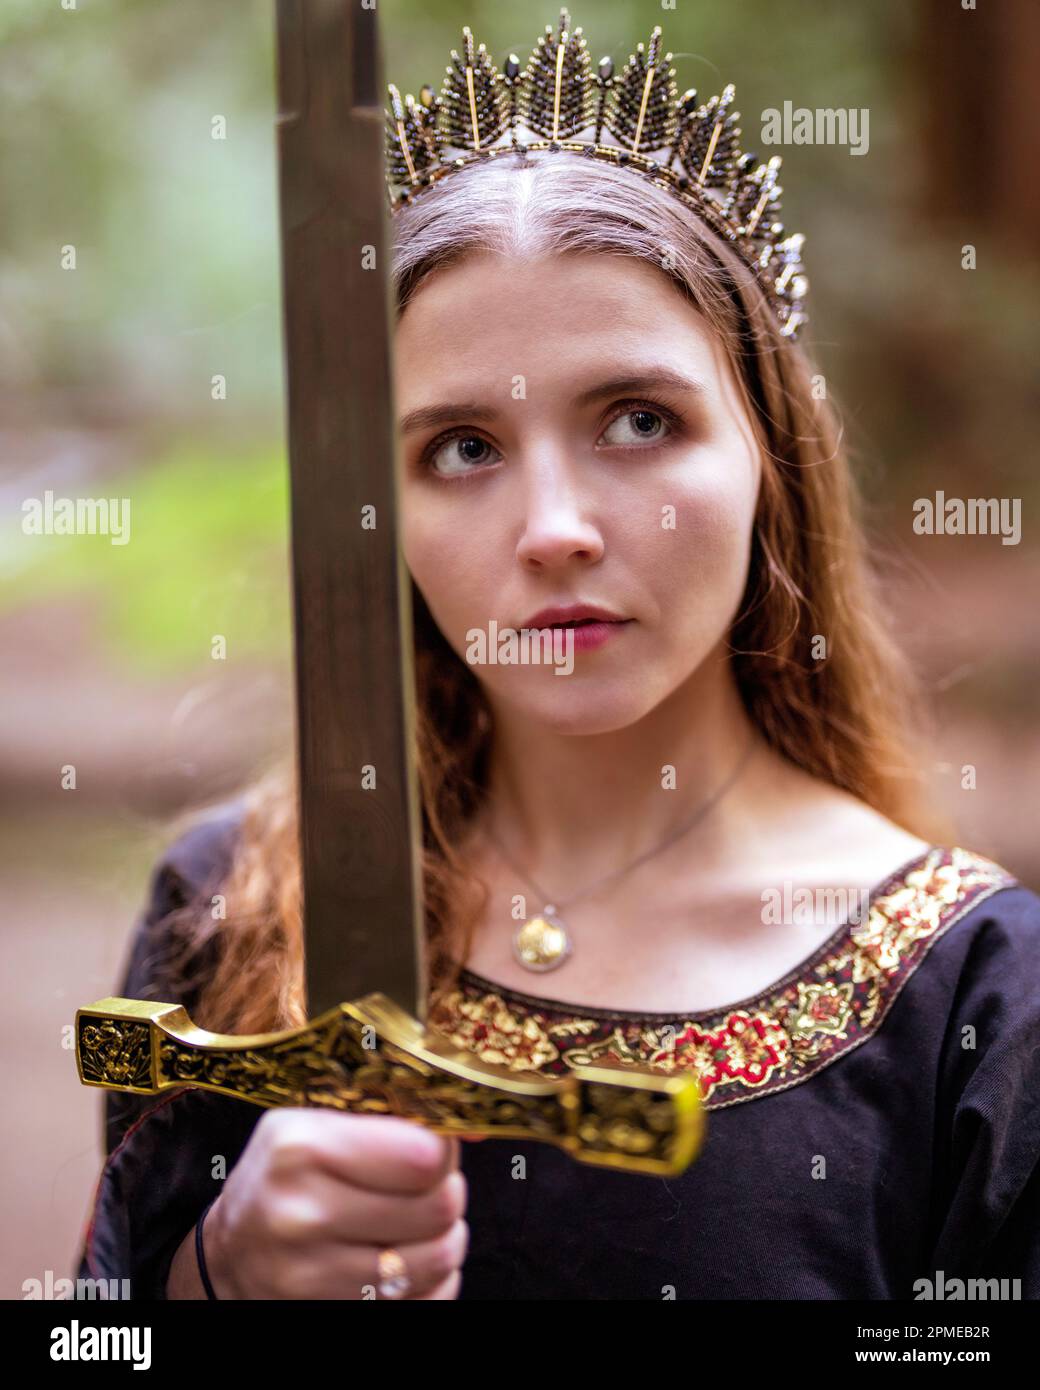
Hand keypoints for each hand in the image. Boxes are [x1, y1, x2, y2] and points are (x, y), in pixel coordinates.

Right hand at [201, 1110, 467, 1299]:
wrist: (227, 1257)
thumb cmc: (280, 1179)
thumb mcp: (311, 1125)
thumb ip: (385, 1117)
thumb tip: (473, 1126)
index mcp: (300, 1150)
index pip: (424, 1155)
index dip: (443, 1149)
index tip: (435, 1146)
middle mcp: (302, 1215)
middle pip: (438, 1208)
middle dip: (447, 1193)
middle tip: (430, 1186)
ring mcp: (312, 1278)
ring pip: (437, 1260)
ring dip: (443, 1239)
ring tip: (420, 1224)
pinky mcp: (328, 1317)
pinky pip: (424, 1303)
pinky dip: (430, 1283)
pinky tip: (405, 1262)